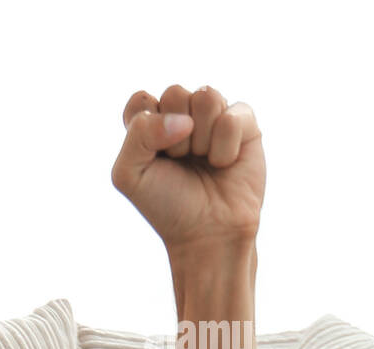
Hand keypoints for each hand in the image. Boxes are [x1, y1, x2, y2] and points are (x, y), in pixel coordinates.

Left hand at [111, 86, 264, 255]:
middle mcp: (181, 116)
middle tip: (180, 162)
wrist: (206, 232)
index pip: (141, 100)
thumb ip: (138, 134)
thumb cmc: (165, 204)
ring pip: (207, 96)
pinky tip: (224, 164)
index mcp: (150, 125)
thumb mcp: (129, 175)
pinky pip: (233, 116)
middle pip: (175, 92)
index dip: (145, 126)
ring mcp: (214, 116)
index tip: (151, 156)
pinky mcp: (244, 123)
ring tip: (202, 161)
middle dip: (173, 135)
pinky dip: (225, 147)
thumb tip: (184, 119)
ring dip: (201, 139)